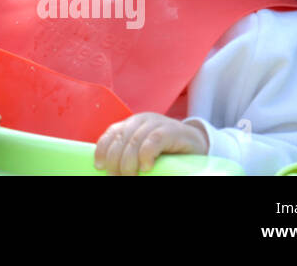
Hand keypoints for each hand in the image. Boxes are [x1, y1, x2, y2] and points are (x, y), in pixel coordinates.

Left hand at [94, 113, 210, 174]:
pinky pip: (154, 140)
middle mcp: (142, 120)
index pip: (112, 133)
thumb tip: (111, 172)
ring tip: (130, 176)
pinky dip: (146, 154)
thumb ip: (129, 155)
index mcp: (132, 124)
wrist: (197, 145)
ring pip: (135, 140)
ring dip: (129, 161)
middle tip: (116, 176)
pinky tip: (146, 167)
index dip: (102, 149)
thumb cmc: (167, 153)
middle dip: (115, 160)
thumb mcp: (144, 152)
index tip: (99, 166)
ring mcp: (158, 123)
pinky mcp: (173, 131)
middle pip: (122, 138)